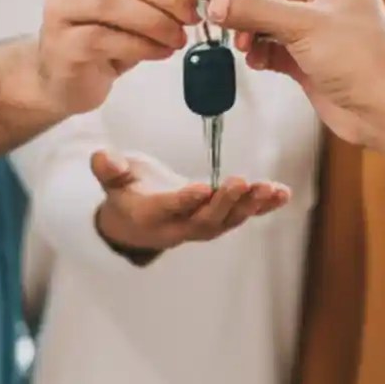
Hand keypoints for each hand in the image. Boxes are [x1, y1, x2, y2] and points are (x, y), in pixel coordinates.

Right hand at [37, 0, 213, 115]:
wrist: (68, 75)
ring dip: (155, 20)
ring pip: (110, 1)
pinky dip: (140, 45)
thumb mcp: (138, 1)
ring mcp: (57, 6)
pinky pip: (102, 38)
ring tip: (179, 37)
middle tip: (195, 16)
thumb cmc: (109, 32)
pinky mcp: (59, 42)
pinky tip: (161, 52)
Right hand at [90, 150, 290, 261]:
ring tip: (269, 188)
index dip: (186, 200)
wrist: (137, 223)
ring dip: (251, 205)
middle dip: (225, 203)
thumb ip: (110, 170)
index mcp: (151, 215)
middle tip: (240, 182)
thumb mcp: (113, 180)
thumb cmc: (126, 192)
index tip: (203, 188)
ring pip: (228, 220)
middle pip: (205, 219)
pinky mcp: (219, 220)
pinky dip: (263, 206)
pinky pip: (243, 215)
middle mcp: (179, 227)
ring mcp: (202, 227)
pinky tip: (282, 193)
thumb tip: (102, 156)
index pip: (170, 209)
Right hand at [207, 0, 384, 152]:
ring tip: (244, 48)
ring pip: (271, 24)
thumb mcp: (302, 26)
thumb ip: (256, 10)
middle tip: (230, 27)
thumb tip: (217, 3)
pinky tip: (256, 62)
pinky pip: (276, 50)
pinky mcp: (311, 61)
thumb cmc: (360, 59)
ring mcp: (319, 33)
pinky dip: (262, 54)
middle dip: (249, 11)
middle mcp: (327, 1)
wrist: (384, 110)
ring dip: (252, 34)